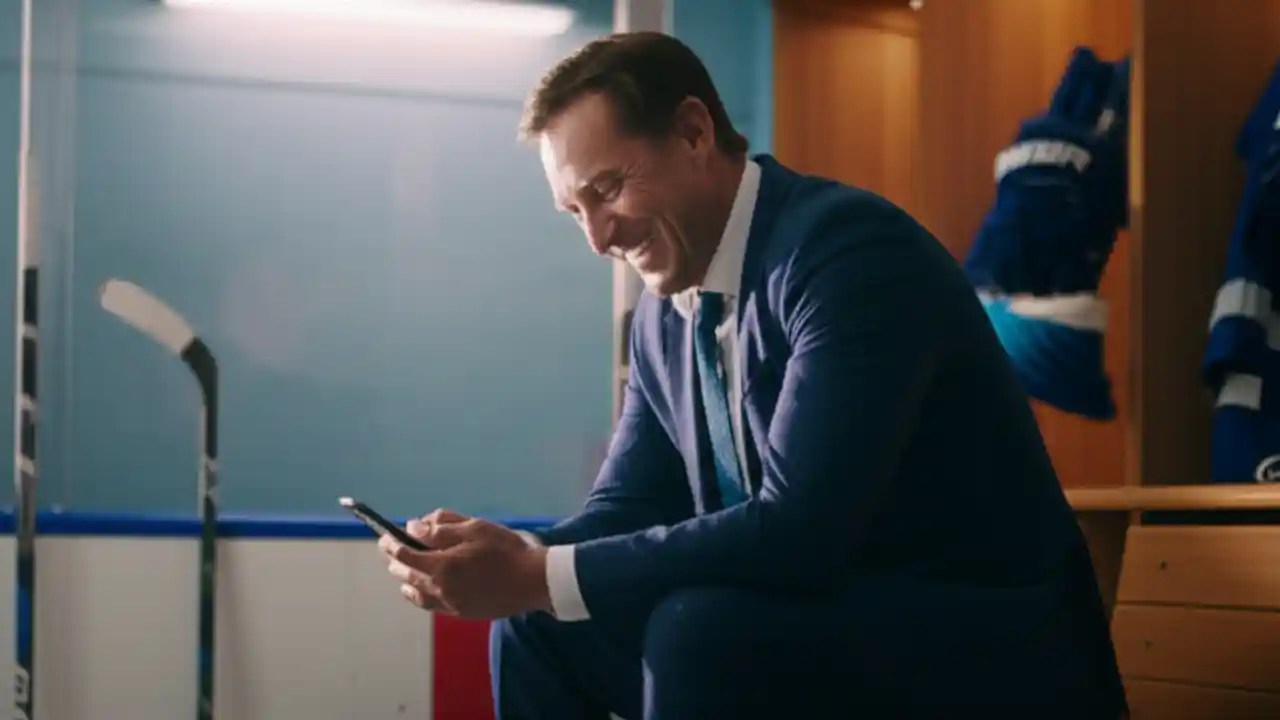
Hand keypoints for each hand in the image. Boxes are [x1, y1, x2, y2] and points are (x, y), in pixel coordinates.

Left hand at [379, 509, 550, 618]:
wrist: (533, 582)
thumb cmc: (506, 550)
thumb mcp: (475, 528)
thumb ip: (442, 527)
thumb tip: (413, 527)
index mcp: (442, 566)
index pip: (405, 555)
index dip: (391, 545)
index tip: (385, 537)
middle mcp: (441, 588)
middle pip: (406, 575)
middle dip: (395, 561)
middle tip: (391, 550)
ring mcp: (450, 603)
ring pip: (415, 593)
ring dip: (405, 580)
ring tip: (401, 571)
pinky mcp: (461, 612)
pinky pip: (430, 605)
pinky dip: (418, 595)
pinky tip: (419, 589)